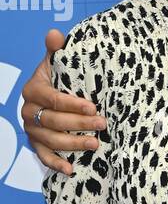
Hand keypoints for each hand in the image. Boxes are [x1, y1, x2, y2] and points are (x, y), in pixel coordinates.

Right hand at [22, 29, 106, 174]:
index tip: (93, 107)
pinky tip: (71, 169)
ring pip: (50, 140)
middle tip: (102, 125)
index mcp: (33, 89)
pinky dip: (55, 164)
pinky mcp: (36, 144)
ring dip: (73, 144)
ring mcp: (31, 129)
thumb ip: (57, 50)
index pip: (53, 99)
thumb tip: (55, 34)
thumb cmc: (59, 77)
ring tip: (95, 144)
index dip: (72, 105)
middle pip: (53, 121)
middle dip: (79, 124)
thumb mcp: (58, 63)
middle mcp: (28, 111)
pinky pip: (43, 156)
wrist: (52, 93)